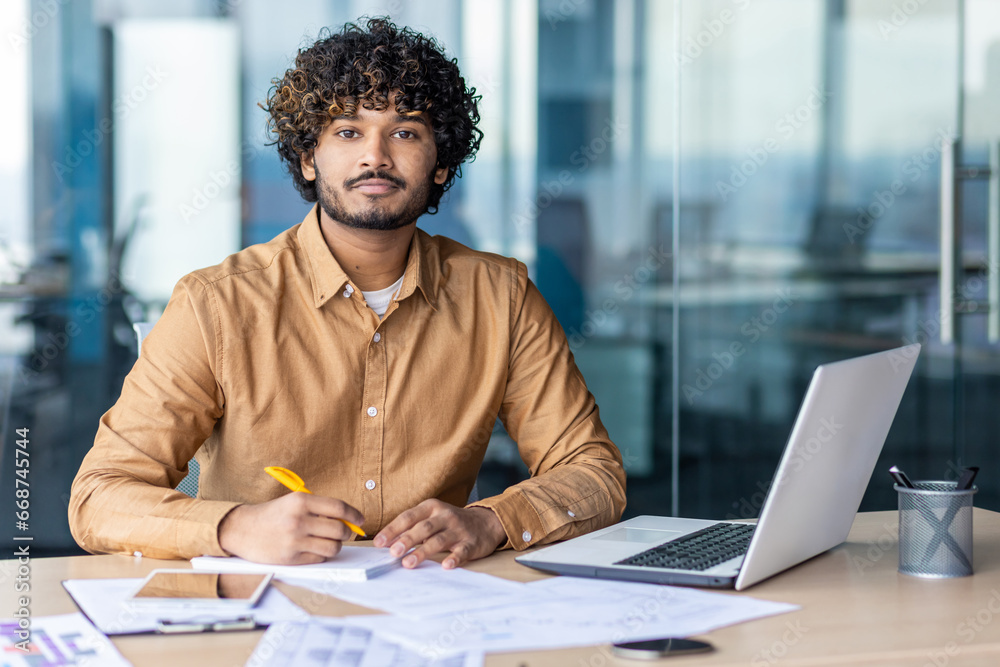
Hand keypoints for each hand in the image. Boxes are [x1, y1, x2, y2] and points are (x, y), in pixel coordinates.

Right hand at [218, 492, 363, 564]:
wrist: (242, 529)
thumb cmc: (273, 515)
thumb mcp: (294, 502)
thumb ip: (320, 508)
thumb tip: (349, 520)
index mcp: (301, 501)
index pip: (338, 508)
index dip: (354, 514)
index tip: (360, 519)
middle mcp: (298, 520)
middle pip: (339, 529)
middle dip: (346, 532)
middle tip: (344, 533)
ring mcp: (294, 540)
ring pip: (332, 547)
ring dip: (336, 546)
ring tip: (329, 542)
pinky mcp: (291, 558)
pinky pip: (319, 559)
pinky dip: (322, 555)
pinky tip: (315, 550)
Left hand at [373, 500, 505, 568]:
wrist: (486, 522)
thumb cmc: (450, 522)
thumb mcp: (432, 517)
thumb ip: (412, 527)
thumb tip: (386, 542)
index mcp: (431, 507)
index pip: (408, 517)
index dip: (393, 529)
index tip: (378, 543)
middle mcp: (445, 516)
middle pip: (423, 528)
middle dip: (406, 540)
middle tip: (393, 553)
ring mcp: (459, 529)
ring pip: (439, 540)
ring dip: (423, 551)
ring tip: (408, 563)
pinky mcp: (472, 543)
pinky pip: (462, 551)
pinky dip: (454, 558)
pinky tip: (446, 565)